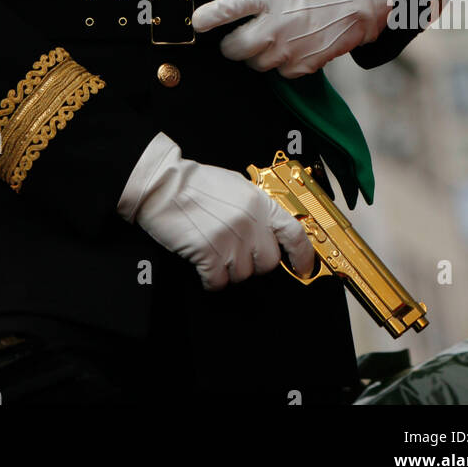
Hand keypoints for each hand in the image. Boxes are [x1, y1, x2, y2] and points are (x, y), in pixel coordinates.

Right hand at [116, 132, 315, 288]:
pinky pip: (218, 282)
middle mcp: (249, 222)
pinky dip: (210, 279)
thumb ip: (257, 207)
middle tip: (235, 250)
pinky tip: (202, 262)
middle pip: (268, 262)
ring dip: (228, 269)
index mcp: (259, 203)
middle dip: (253, 262)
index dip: (303, 255)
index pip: (295, 234)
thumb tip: (271, 228)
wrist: (164, 184)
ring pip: (242, 275)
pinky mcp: (209, 254)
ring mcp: (230, 239)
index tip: (303, 268)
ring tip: (214, 249)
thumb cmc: (197, 183)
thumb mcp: (236, 185)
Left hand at [190, 0, 390, 78]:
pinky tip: (289, 44)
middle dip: (229, 43)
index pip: (230, 9)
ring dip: (254, 53)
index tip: (197, 22)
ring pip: (253, 64)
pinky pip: (276, 73)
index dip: (209, 17)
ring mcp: (290, 49)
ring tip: (270, 34)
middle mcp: (277, 25)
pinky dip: (277, 62)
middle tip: (238, 32)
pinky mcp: (303, 66)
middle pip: (233, 49)